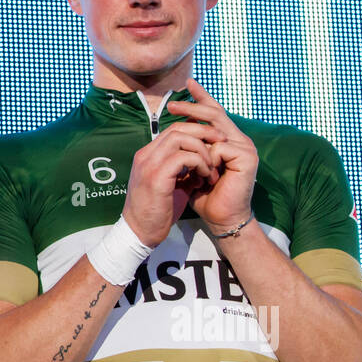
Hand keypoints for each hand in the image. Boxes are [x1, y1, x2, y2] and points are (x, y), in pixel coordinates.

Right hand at [121, 116, 227, 247]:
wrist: (140, 233)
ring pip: (180, 138)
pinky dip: (199, 163)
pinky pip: (183, 157)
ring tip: (211, 167)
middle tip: (221, 142)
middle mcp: (146, 155)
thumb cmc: (156, 212)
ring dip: (202, 149)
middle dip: (203, 132)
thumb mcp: (170, 185)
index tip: (214, 141)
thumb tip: (202, 162)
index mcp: (148, 155)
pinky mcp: (156, 177)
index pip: (173, 130)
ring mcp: (149, 165)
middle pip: (177, 128)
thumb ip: (182, 171)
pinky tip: (204, 177)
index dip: (196, 131)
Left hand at [166, 78, 258, 233]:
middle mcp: (239, 140)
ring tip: (183, 146)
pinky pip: (219, 148)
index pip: (214, 113)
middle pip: (215, 114)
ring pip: (215, 129)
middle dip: (193, 106)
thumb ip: (190, 147)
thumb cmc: (205, 194)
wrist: (219, 217)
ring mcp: (245, 147)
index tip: (188, 83)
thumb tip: (177, 128)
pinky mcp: (247, 158)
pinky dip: (207, 158)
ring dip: (195, 135)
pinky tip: (205, 174)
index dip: (202, 98)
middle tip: (172, 104)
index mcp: (227, 140)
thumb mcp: (192, 165)